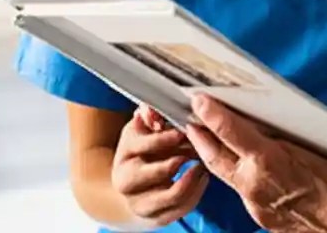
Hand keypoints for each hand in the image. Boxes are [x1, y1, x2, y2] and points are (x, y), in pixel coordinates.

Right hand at [111, 105, 209, 226]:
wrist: (132, 185)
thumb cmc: (143, 151)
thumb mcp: (142, 130)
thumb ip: (148, 117)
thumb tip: (149, 109)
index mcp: (123, 155)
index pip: (141, 146)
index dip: (163, 138)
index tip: (182, 132)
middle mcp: (126, 181)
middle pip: (157, 172)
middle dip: (180, 159)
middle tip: (197, 148)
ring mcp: (139, 203)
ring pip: (172, 195)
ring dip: (192, 179)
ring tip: (203, 165)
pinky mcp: (155, 218)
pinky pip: (180, 210)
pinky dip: (196, 194)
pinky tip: (202, 179)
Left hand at [184, 95, 326, 232]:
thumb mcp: (306, 147)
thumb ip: (275, 135)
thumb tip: (255, 120)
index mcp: (268, 160)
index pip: (230, 131)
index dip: (212, 113)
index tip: (200, 100)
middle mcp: (253, 182)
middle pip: (214, 155)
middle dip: (200, 136)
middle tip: (192, 119)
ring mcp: (252, 201)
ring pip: (224, 174)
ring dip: (213, 155)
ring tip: (207, 139)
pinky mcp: (256, 214)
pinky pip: (239, 190)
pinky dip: (235, 175)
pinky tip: (239, 167)